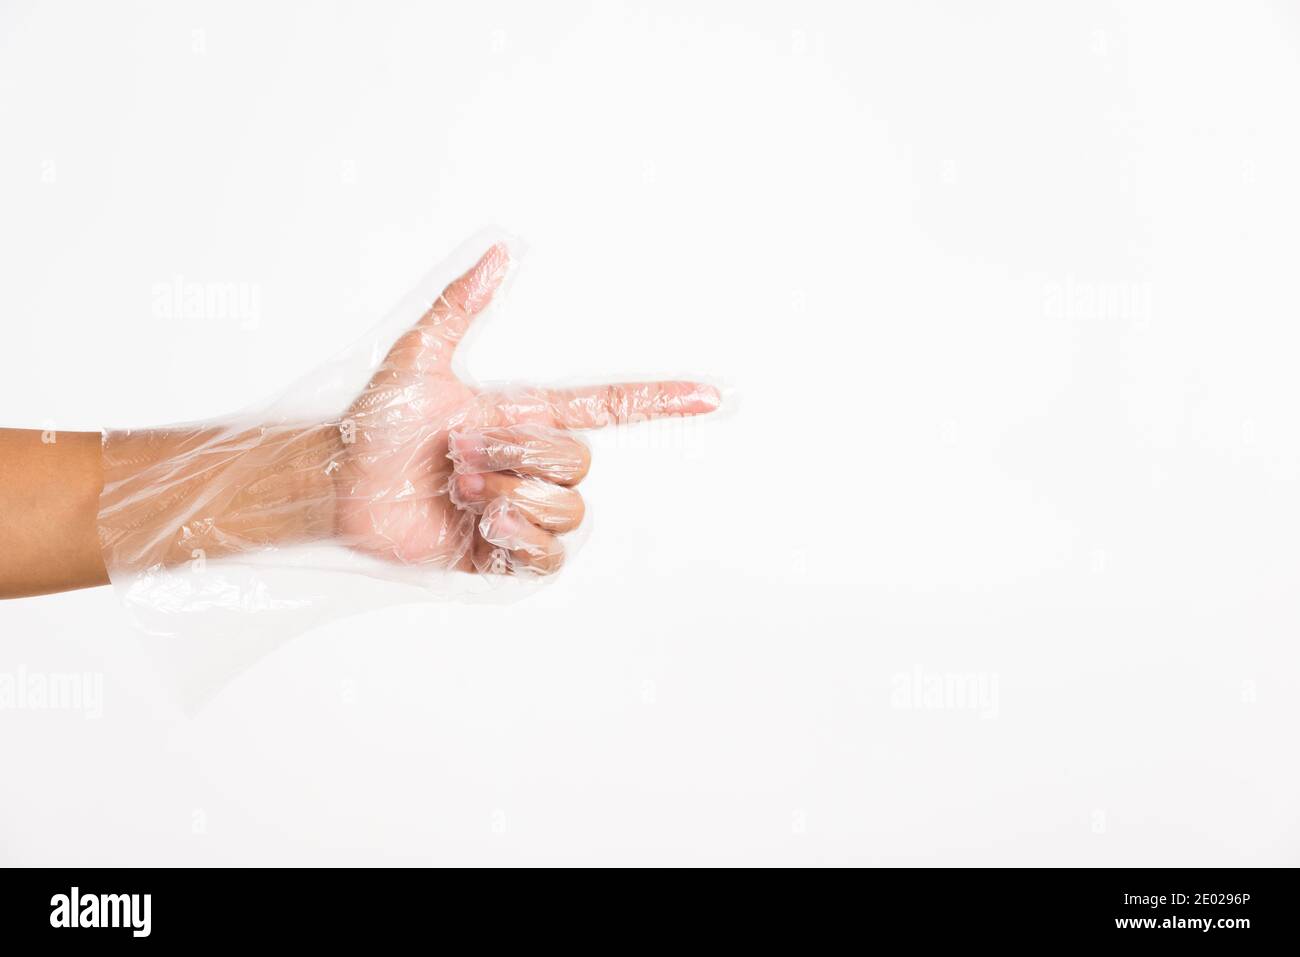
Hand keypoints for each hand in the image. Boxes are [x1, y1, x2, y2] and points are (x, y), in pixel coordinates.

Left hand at [332, 244, 719, 575]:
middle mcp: (533, 464)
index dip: (659, 400)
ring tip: (463, 490)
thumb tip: (497, 252)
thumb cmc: (375, 425)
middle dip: (519, 457)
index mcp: (526, 418)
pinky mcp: (505, 552)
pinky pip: (547, 556)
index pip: (608, 408)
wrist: (341, 488)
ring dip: (511, 499)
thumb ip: (458, 305)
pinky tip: (481, 526)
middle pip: (579, 463)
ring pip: (568, 510)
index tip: (710, 395)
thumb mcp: (416, 358)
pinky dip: (518, 540)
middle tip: (461, 455)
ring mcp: (523, 509)